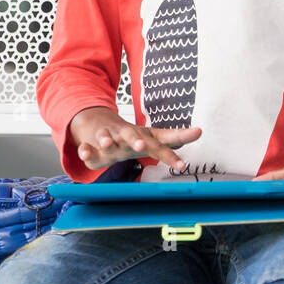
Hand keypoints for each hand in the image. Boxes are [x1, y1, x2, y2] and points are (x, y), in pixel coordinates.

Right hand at [69, 106, 201, 172]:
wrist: (98, 124)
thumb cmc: (132, 136)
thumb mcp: (153, 137)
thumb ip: (175, 138)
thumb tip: (199, 131)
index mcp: (144, 137)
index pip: (161, 143)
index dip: (171, 153)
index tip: (184, 159)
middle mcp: (126, 134)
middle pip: (132, 136)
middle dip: (136, 141)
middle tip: (141, 146)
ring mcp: (108, 137)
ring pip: (107, 136)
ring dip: (107, 139)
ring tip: (108, 144)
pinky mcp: (91, 144)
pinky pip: (86, 147)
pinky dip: (85, 150)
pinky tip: (85, 152)